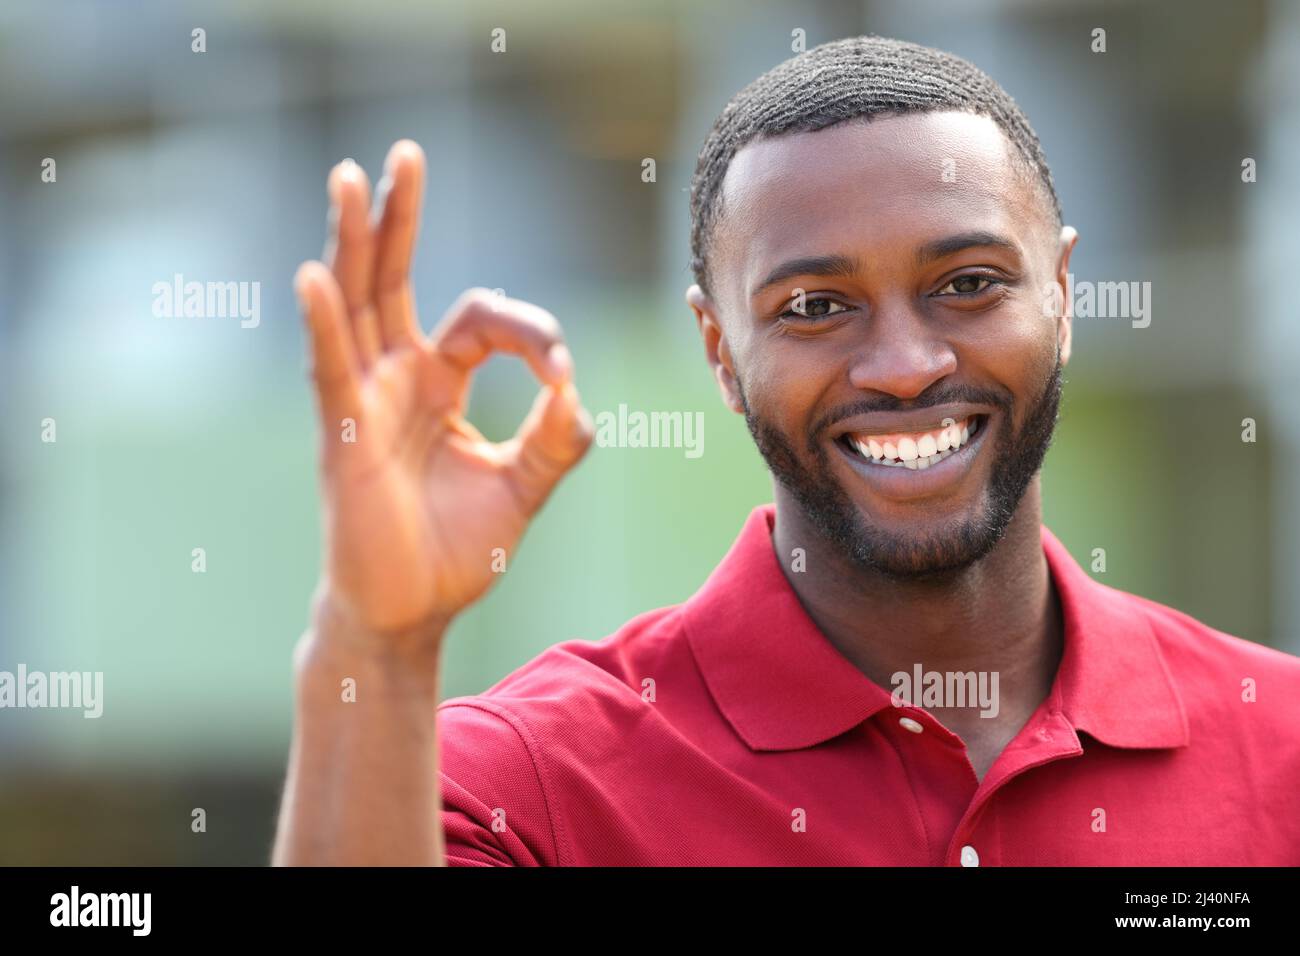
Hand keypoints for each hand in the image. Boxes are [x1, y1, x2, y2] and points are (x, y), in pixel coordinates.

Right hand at [293, 140, 593, 637]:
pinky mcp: (342, 436)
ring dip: (353, 242)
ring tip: (350, 179)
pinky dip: (324, 322)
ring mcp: (364, 402)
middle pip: (393, 280)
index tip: (560, 378)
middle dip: (399, 219)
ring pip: (355, 306)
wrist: (410, 615)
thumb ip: (557, 439)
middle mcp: (396, 380)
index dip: (530, 334)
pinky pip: (332, 369)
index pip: (483, 320)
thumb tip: (577, 390)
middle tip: (404, 154)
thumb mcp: (524, 488)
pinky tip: (317, 275)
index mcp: (440, 385)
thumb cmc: (456, 553)